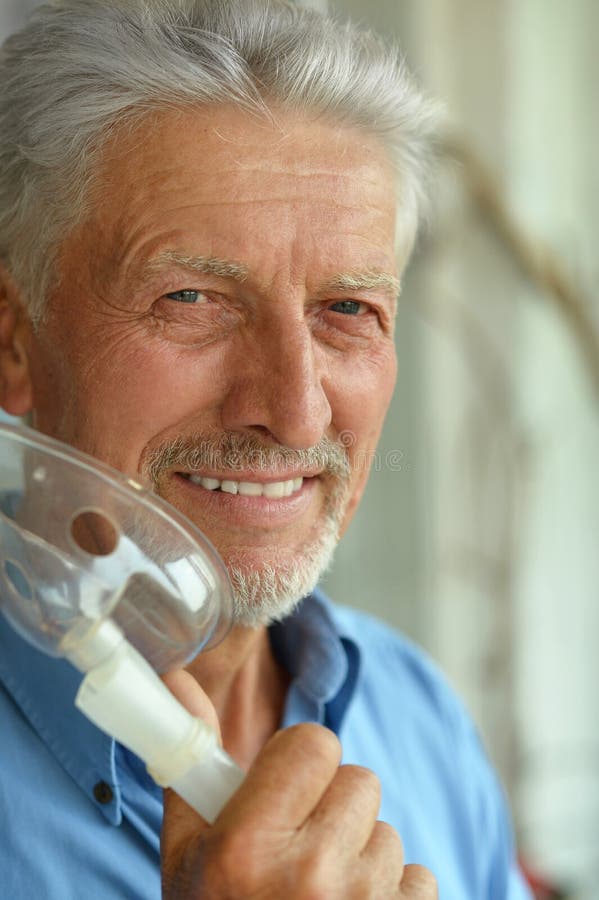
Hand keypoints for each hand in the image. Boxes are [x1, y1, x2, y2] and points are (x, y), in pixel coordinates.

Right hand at [160, 675, 436, 898]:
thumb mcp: (187, 855)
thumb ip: (190, 764)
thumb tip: (180, 676)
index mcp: (248, 849)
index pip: (316, 744)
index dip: (299, 764)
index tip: (283, 791)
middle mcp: (312, 878)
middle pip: (359, 782)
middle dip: (331, 808)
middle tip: (300, 849)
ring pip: (388, 832)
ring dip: (360, 854)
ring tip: (321, 896)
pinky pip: (418, 878)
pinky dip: (391, 894)